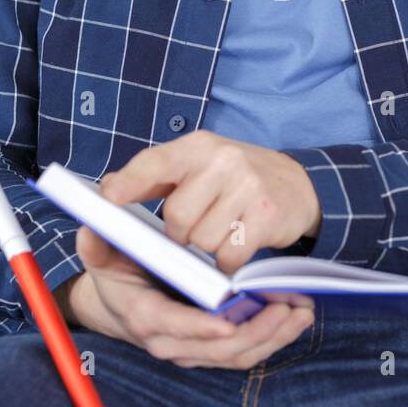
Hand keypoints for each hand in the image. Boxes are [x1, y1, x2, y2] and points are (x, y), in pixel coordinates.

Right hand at [59, 224, 314, 369]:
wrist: (118, 301)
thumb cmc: (116, 271)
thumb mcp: (102, 253)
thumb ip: (96, 242)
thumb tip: (90, 229)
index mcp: (144, 317)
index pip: (173, 327)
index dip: (201, 327)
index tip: (229, 320)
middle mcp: (169, 342)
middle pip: (217, 349)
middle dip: (255, 331)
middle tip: (286, 307)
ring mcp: (192, 350)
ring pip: (237, 355)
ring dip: (272, 336)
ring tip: (301, 312)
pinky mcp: (210, 351)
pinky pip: (244, 352)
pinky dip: (272, 338)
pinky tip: (295, 318)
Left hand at [98, 130, 321, 275]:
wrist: (298, 184)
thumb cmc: (237, 178)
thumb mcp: (198, 165)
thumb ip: (156, 177)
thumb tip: (110, 187)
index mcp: (199, 146)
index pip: (156, 162)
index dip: (130, 181)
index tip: (109, 198)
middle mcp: (224, 160)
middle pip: (177, 216)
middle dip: (181, 232)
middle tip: (198, 225)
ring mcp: (248, 186)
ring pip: (202, 240)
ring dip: (208, 246)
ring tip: (224, 229)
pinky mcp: (266, 215)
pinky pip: (230, 255)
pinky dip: (229, 260)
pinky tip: (239, 243)